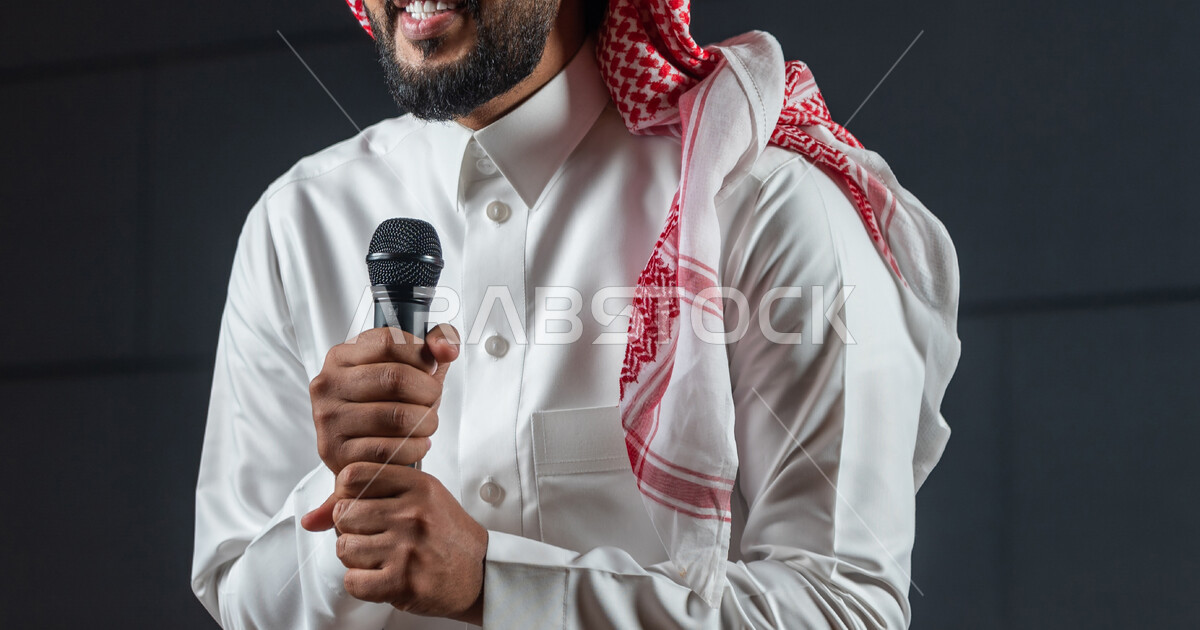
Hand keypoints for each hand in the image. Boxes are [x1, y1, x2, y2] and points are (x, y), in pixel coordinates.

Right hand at [301, 324, 458, 531]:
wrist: (362, 450)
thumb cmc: (388, 402)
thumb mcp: (411, 366)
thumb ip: (436, 343)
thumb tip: (447, 349)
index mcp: (342, 355)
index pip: (390, 342)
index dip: (421, 356)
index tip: (430, 370)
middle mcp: (328, 383)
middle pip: (396, 378)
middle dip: (428, 391)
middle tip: (433, 400)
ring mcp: (328, 418)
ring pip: (396, 417)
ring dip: (425, 422)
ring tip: (427, 423)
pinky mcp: (334, 451)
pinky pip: (388, 451)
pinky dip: (415, 448)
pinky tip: (418, 444)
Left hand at [309, 462, 487, 623]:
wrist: (479, 573)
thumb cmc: (447, 534)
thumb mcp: (421, 499)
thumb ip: (372, 496)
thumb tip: (311, 518)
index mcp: (418, 486)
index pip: (353, 475)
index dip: (346, 492)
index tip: (359, 503)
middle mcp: (412, 514)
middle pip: (343, 514)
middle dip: (351, 528)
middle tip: (374, 536)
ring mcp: (406, 548)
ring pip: (344, 548)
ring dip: (356, 557)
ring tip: (380, 557)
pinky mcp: (402, 581)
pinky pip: (352, 581)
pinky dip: (361, 583)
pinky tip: (381, 576)